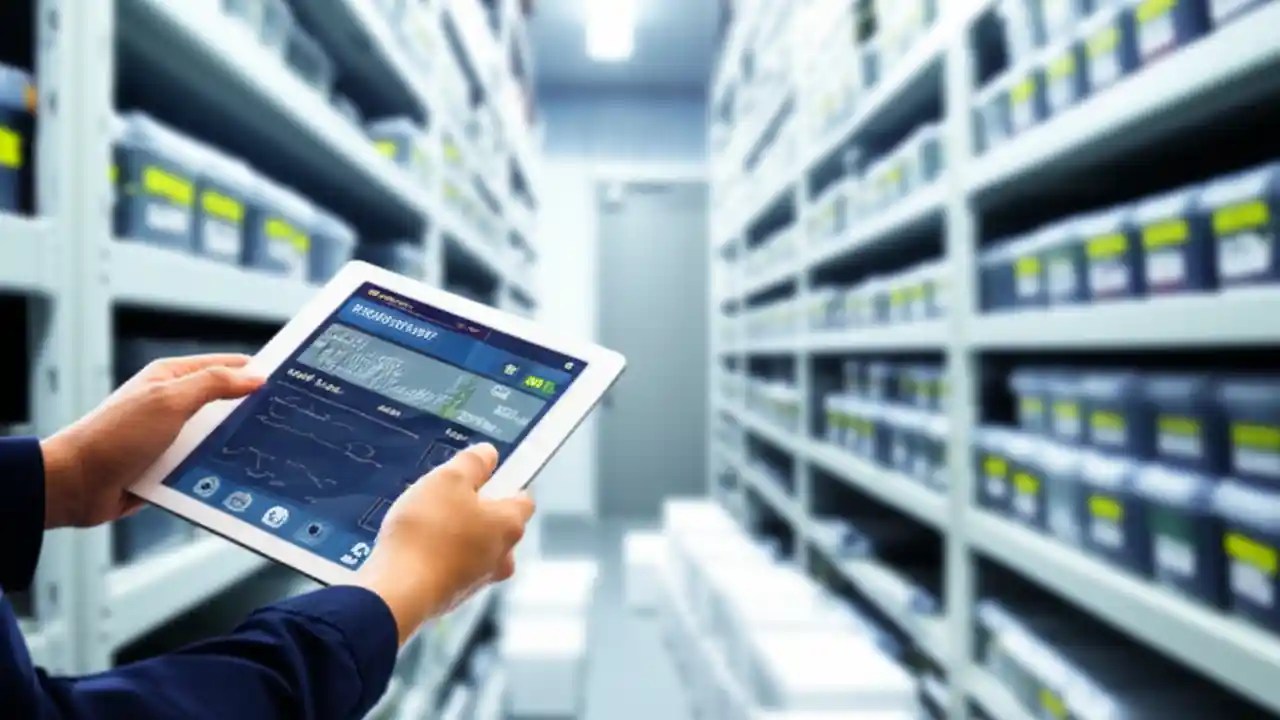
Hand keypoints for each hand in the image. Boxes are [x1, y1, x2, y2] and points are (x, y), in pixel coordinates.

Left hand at [40, 354, 264, 528]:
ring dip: (231, 445)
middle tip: (283, 421)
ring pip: (217, 436)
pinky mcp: (169, 464)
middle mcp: (173, 403)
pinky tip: (231, 476)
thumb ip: (214, 384)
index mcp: (172, 378)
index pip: (226, 366)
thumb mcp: (169, 401)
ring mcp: (171, 435)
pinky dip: (215, 468)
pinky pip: (204, 463)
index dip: (255, 372)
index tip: (287, 382)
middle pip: (225, 403)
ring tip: (259, 452)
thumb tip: (254, 376)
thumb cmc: (112, 437)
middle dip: (250, 412)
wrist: (76, 485)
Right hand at [352, 443, 533, 644]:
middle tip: (446, 498)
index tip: (484, 475)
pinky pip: (452, 568)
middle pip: (498, 526)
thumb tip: (489, 454)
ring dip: (456, 535)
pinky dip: (439, 557)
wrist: (398, 591)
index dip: (506, 484)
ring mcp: (478, 581)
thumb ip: (472, 464)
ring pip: (474, 549)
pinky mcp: (452, 597)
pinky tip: (414, 548)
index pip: (523, 500)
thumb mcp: (448, 480)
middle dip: (476, 511)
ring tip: (425, 523)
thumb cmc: (428, 531)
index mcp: (509, 526)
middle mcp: (502, 557)